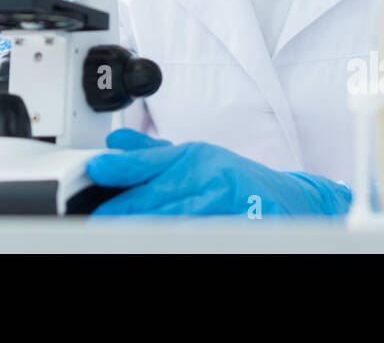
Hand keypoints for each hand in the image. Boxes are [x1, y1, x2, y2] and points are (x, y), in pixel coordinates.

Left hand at [85, 128, 352, 215]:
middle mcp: (211, 176)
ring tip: (120, 235)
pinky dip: (184, 237)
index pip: (150, 163)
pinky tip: (164, 240)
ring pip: (179, 220)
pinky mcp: (245, 224)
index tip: (94, 172)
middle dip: (126, 210)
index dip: (121, 169)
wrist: (289, 199)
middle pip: (159, 197)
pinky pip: (207, 234)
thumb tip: (115, 143)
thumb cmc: (236, 179)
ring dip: (149, 228)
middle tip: (97, 221)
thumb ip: (152, 155)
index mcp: (194, 157)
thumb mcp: (194, 158)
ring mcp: (229, 201)